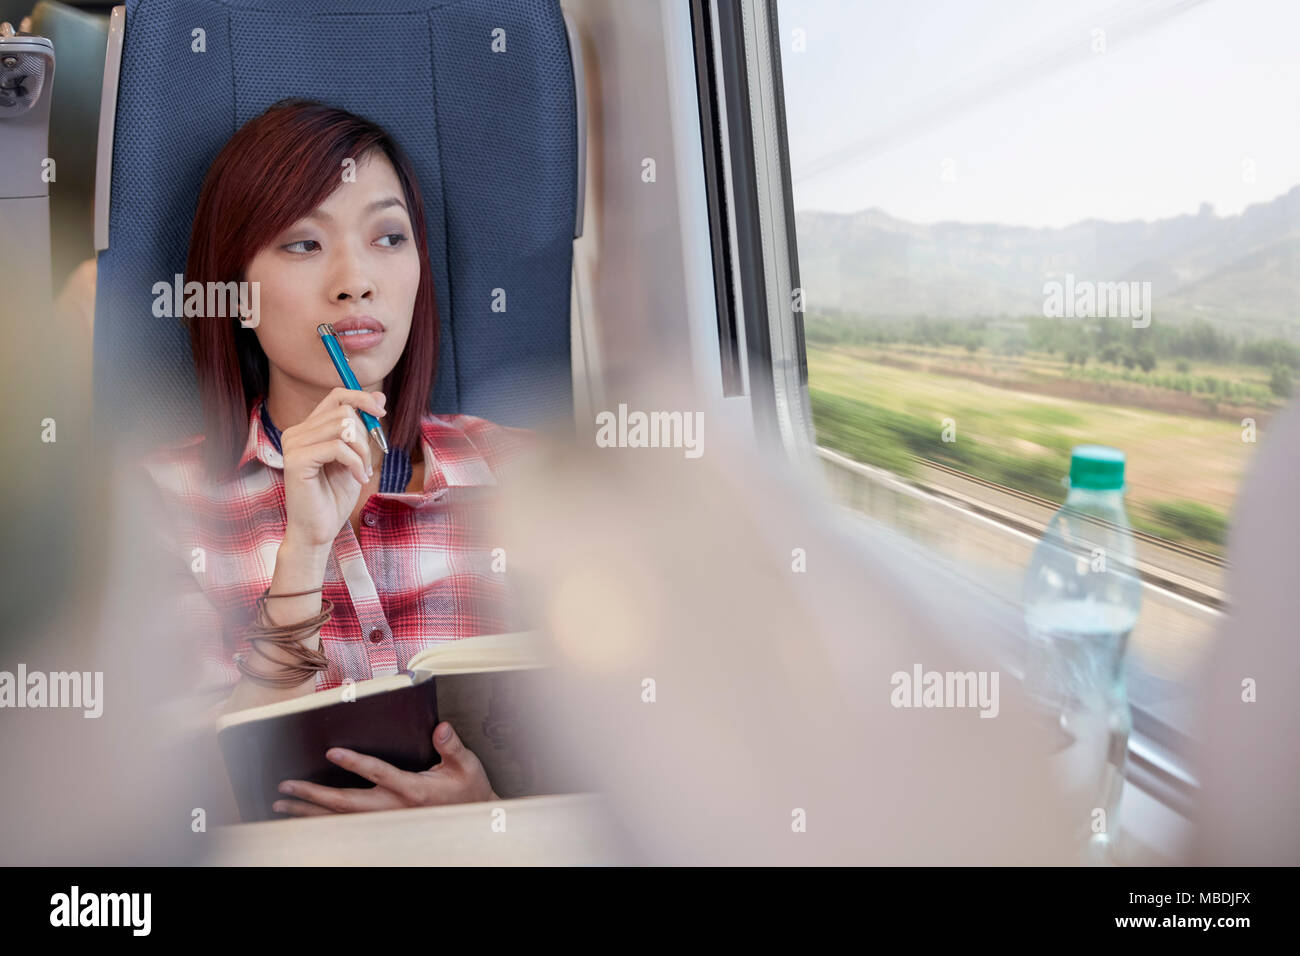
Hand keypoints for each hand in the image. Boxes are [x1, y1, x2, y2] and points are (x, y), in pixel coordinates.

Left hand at [271, 722, 498, 815]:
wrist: (471, 817)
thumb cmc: (467, 789)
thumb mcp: (466, 765)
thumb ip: (451, 746)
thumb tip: (441, 727)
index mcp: (413, 790)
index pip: (379, 774)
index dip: (355, 763)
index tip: (332, 752)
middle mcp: (394, 809)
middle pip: (347, 804)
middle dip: (314, 795)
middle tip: (286, 787)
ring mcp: (385, 820)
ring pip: (340, 818)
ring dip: (309, 811)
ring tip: (281, 803)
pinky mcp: (381, 825)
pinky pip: (343, 824)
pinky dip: (319, 820)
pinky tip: (300, 815)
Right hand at [280, 387, 386, 550]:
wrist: (317, 531)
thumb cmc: (334, 498)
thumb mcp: (356, 457)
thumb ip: (363, 429)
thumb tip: (379, 397)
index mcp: (308, 429)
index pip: (336, 396)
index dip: (361, 398)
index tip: (381, 413)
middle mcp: (296, 432)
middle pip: (344, 412)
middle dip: (365, 437)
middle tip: (366, 464)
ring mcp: (293, 444)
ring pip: (343, 427)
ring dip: (362, 451)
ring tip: (361, 472)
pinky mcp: (296, 460)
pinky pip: (337, 447)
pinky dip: (355, 463)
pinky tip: (357, 479)